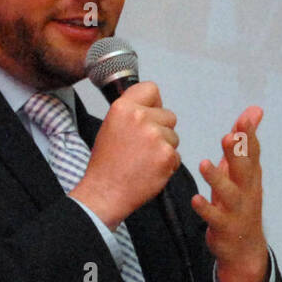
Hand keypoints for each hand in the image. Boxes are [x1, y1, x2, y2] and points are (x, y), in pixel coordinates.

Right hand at [70, 82, 178, 228]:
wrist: (105, 193)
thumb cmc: (107, 164)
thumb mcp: (110, 126)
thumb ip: (131, 112)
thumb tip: (152, 105)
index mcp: (123, 108)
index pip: (151, 89)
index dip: (153, 103)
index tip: (150, 114)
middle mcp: (140, 118)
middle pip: (169, 115)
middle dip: (161, 129)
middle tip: (142, 146)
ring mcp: (155, 136)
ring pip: (174, 136)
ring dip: (164, 148)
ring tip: (144, 159)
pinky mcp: (166, 155)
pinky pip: (176, 155)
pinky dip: (167, 164)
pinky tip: (150, 170)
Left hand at [192, 106, 268, 281]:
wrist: (246, 249)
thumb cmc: (241, 202)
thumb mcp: (243, 172)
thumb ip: (244, 142)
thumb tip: (254, 110)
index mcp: (251, 176)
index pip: (253, 152)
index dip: (250, 135)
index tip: (246, 117)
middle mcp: (248, 191)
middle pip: (245, 169)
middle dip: (239, 153)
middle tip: (230, 136)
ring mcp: (238, 210)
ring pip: (229, 193)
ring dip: (217, 178)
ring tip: (204, 163)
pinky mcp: (225, 227)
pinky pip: (215, 218)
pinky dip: (206, 209)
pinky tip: (195, 200)